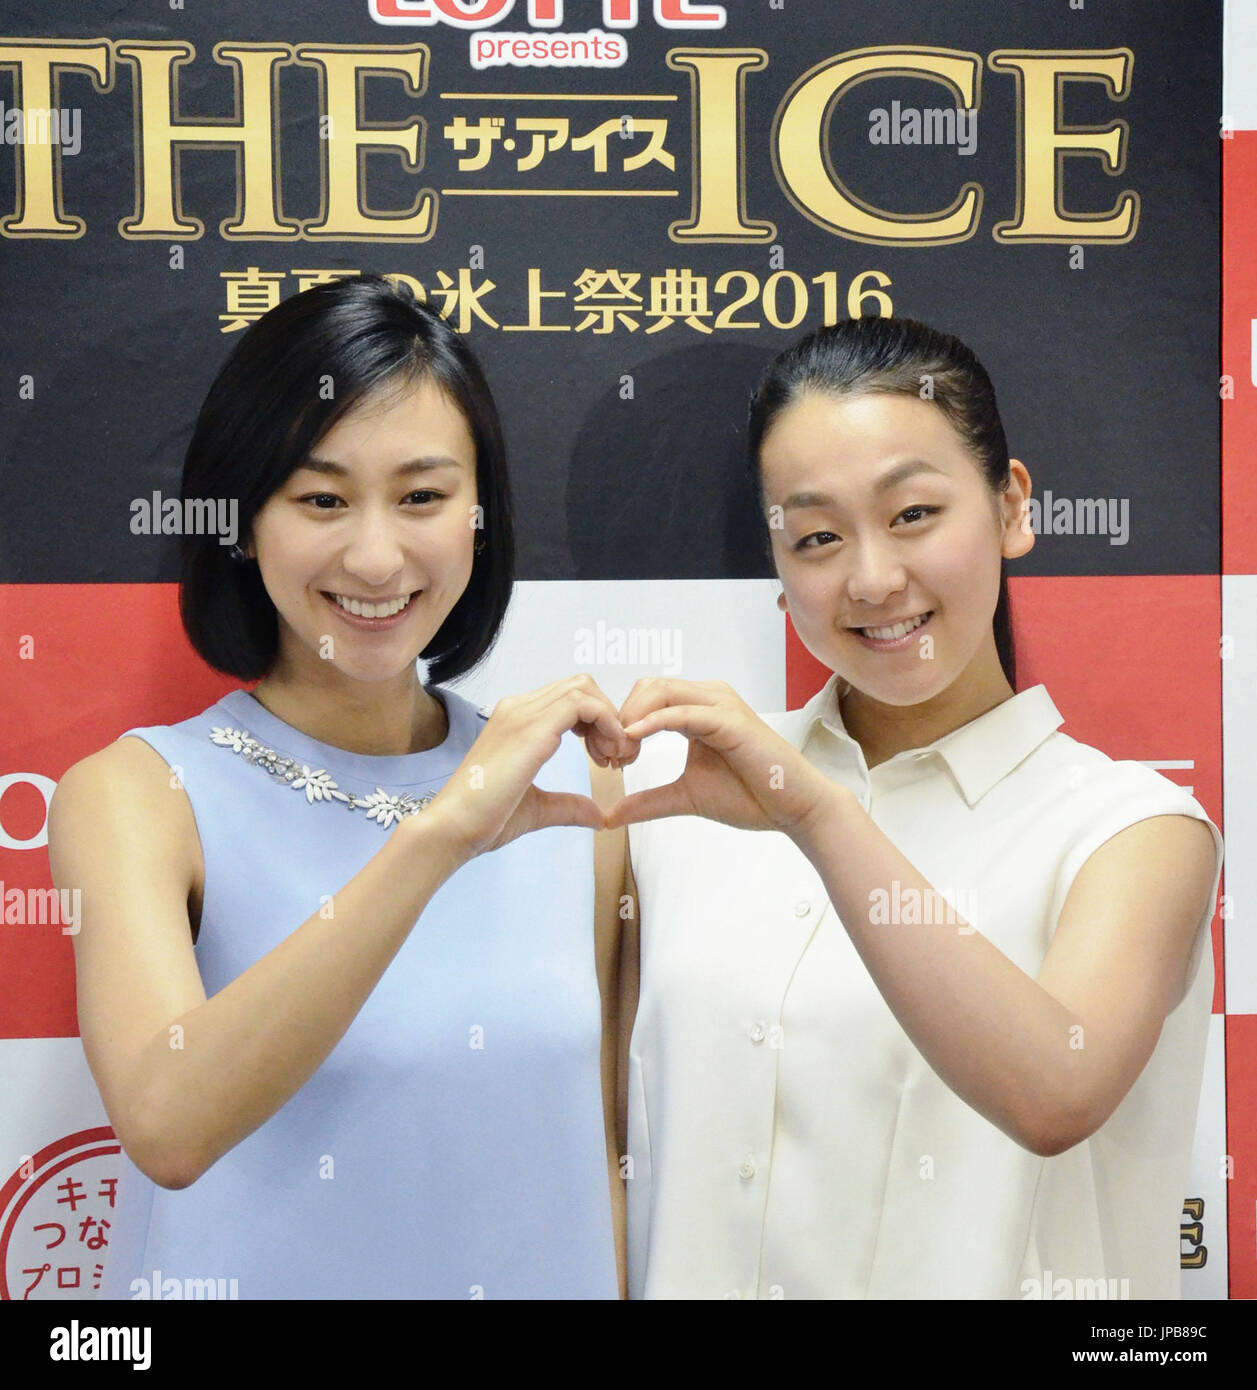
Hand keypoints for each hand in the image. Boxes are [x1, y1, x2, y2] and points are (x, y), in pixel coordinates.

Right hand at [426, 675, 636, 858]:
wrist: (454, 828)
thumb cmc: (485, 819)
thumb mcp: (538, 808)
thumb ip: (568, 806)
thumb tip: (598, 815)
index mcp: (517, 720)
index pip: (569, 698)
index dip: (596, 722)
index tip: (604, 758)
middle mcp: (519, 709)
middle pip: (580, 687)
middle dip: (607, 716)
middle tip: (613, 756)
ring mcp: (523, 714)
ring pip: (584, 689)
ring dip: (609, 719)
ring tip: (611, 757)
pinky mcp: (532, 728)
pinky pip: (583, 704)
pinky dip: (606, 723)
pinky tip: (607, 754)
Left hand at [603, 678, 838, 837]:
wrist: (793, 807)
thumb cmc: (749, 796)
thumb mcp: (685, 796)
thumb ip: (647, 801)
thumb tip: (609, 815)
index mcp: (697, 708)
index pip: (645, 697)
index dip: (620, 723)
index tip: (609, 759)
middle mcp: (708, 697)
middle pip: (646, 687)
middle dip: (620, 717)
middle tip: (610, 756)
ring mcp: (720, 704)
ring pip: (660, 691)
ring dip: (631, 718)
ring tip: (621, 753)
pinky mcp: (729, 720)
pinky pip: (682, 712)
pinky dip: (653, 722)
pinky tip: (633, 739)